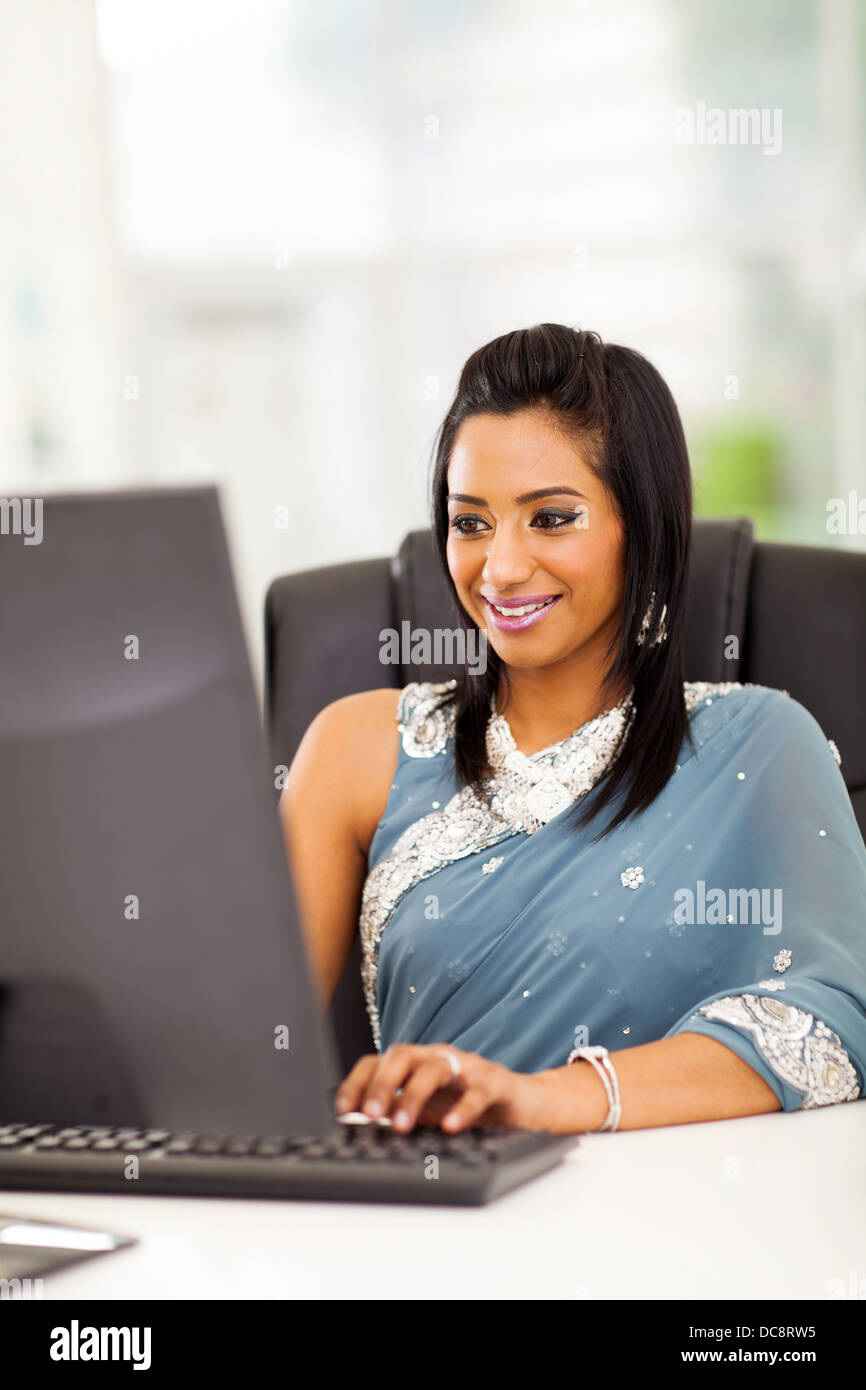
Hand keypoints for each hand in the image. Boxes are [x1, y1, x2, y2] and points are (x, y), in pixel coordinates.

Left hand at [333, 1042, 556, 1133]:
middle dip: (381, 1084)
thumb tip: (359, 1129)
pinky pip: (478, 1091)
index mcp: (416, 1064)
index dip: (356, 1083)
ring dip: (414, 1095)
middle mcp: (438, 1058)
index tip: (342, 1111)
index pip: (376, 1062)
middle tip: (369, 1115)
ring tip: (402, 1126)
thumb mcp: (426, 1113)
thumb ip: (397, 1114)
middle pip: (402, 1055)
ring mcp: (468, 1067)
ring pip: (436, 1068)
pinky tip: (450, 1127)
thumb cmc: (467, 1107)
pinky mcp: (496, 1082)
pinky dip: (463, 1108)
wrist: (523, 1105)